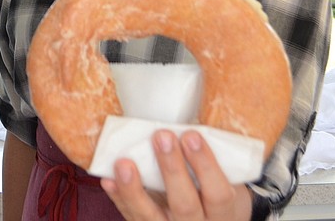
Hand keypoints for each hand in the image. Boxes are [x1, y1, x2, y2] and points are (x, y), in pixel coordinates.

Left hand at [100, 130, 252, 220]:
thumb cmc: (214, 192)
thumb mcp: (225, 181)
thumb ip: (209, 161)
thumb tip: (184, 122)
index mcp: (222, 214)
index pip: (218, 194)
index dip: (206, 165)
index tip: (192, 135)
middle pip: (184, 205)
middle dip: (172, 170)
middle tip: (161, 136)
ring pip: (150, 217)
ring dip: (135, 189)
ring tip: (124, 162)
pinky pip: (130, 216)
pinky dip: (119, 198)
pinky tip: (109, 180)